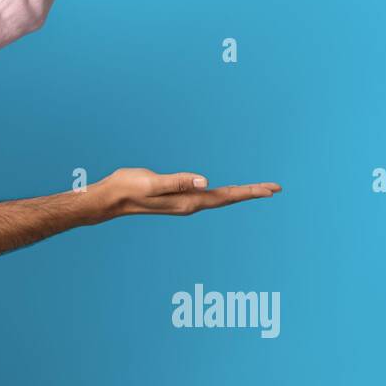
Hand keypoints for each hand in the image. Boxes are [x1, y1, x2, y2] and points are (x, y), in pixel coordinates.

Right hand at [92, 167, 280, 217]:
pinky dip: (222, 192)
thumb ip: (178, 181)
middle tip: (275, 188)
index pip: (225, 196)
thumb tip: (205, 181)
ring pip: (218, 198)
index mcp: (187, 202)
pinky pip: (207, 196)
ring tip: (258, 190)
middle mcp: (189, 205)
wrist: (110, 198)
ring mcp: (183, 203)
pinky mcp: (177, 198)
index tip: (270, 189)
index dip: (249, 191)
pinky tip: (224, 191)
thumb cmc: (128, 188)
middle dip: (251, 192)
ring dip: (239, 194)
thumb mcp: (152, 182)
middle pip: (227, 198)